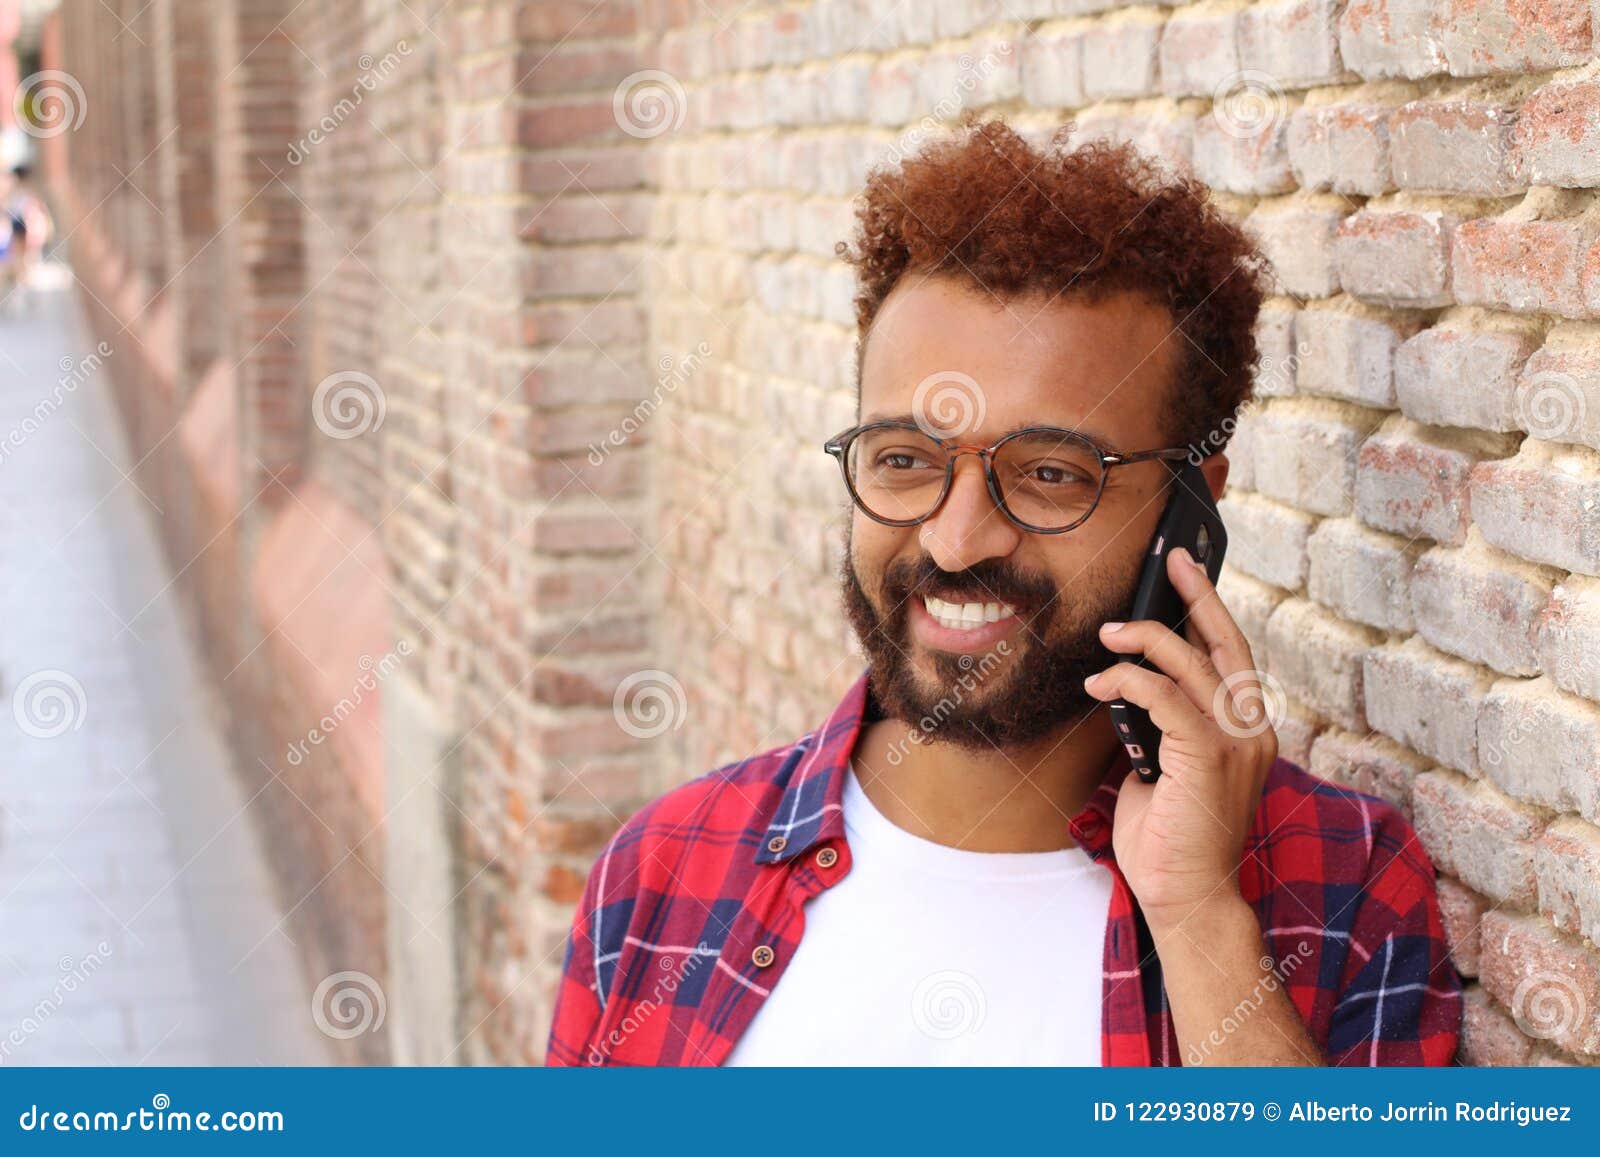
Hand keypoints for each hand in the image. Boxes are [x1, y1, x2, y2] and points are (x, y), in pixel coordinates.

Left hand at [1081, 546, 1278, 931]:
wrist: (1185, 897)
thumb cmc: (1169, 838)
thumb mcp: (1164, 767)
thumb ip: (1160, 726)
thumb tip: (1129, 687)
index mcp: (1247, 730)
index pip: (1232, 657)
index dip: (1210, 612)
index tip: (1187, 575)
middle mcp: (1251, 729)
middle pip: (1226, 643)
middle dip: (1197, 595)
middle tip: (1171, 559)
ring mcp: (1236, 742)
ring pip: (1191, 663)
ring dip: (1145, 639)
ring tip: (1108, 632)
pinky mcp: (1209, 756)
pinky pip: (1165, 697)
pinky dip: (1129, 681)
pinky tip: (1101, 682)